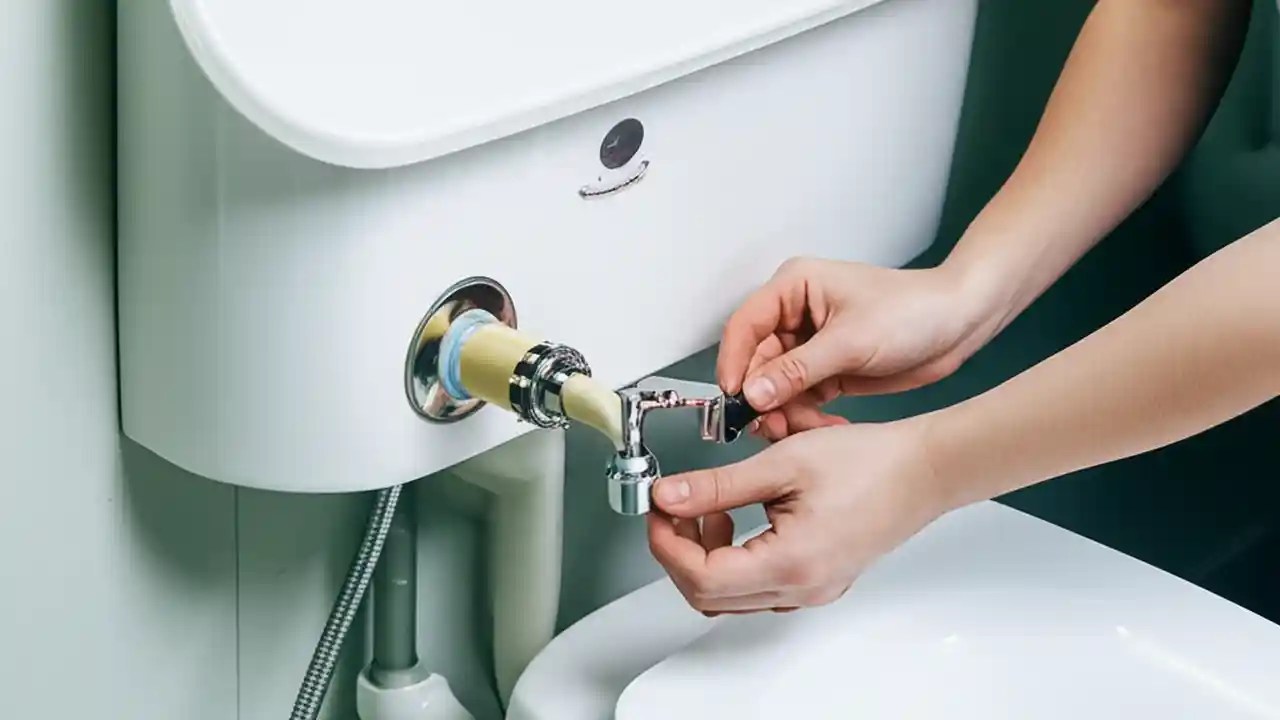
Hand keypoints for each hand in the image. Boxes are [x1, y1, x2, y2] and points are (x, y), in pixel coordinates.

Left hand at [646, 419, 949, 613]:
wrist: (924, 469)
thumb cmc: (871, 463)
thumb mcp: (782, 463)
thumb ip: (717, 485)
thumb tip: (668, 497)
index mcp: (790, 564)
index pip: (700, 577)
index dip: (666, 544)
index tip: (657, 510)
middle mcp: (801, 589)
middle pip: (710, 596)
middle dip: (680, 552)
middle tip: (673, 509)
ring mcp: (811, 590)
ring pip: (733, 596)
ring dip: (707, 556)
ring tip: (709, 507)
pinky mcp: (819, 580)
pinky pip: (760, 587)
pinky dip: (736, 558)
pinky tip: (740, 516)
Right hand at [719, 258, 1001, 440]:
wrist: (960, 324)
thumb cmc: (915, 309)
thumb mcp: (850, 341)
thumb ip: (798, 370)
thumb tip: (755, 393)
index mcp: (795, 287)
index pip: (746, 325)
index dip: (734, 362)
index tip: (734, 397)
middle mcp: (796, 314)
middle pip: (757, 360)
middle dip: (763, 395)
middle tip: (770, 425)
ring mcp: (811, 343)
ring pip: (775, 384)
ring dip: (784, 411)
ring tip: (799, 431)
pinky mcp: (826, 369)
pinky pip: (799, 397)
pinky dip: (805, 416)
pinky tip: (821, 428)